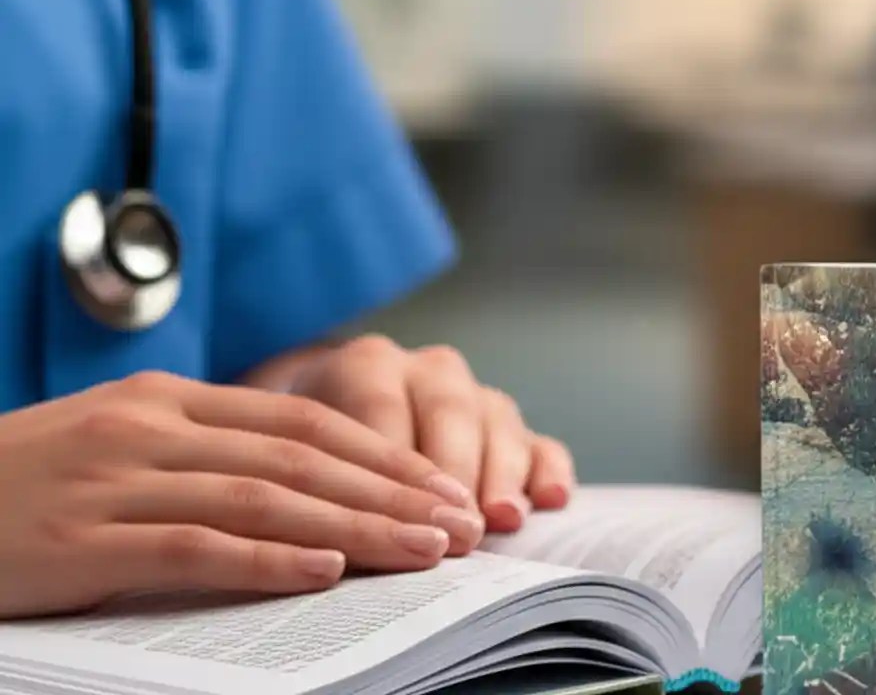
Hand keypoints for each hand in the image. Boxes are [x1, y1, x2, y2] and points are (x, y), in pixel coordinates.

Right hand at [0, 371, 483, 619]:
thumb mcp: (122, 445)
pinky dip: (266, 561)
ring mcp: (116, 482)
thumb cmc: (27, 484)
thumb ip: (208, 455)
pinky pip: (194, 549)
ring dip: (354, 527)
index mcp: (170, 401)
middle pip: (301, 459)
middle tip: (460, 526)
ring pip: (263, 500)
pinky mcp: (84, 540)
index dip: (383, 454)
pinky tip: (325, 573)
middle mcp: (152, 429)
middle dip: (391, 493)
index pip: (304, 421)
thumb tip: (311, 489)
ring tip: (423, 551)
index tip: (444, 487)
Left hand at [283, 336, 575, 532]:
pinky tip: (551, 501)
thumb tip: (332, 538)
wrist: (335, 436)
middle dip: (455, 470)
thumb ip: (312, 481)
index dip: (392, 462)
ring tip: (502, 519)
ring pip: (498, 422)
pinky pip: (541, 444)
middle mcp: (427, 370)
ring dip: (503, 473)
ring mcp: (475, 397)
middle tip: (456, 526)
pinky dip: (549, 471)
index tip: (398, 515)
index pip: (381, 405)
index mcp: (367, 364)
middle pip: (448, 410)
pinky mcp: (511, 433)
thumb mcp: (298, 457)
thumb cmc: (310, 460)